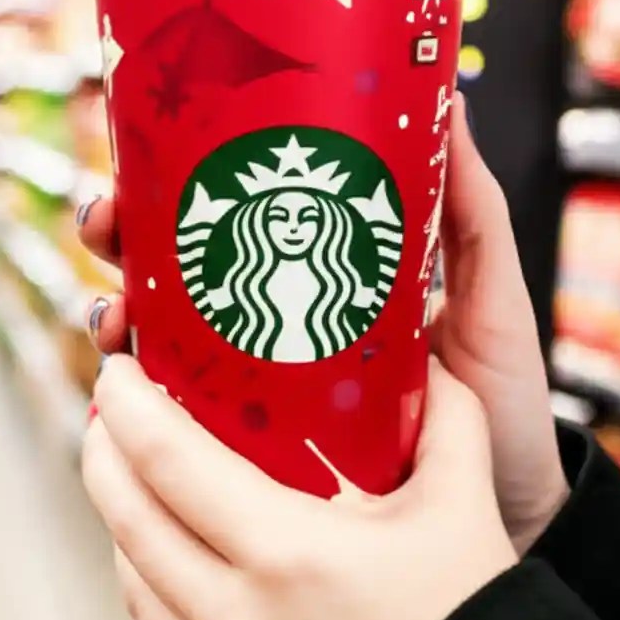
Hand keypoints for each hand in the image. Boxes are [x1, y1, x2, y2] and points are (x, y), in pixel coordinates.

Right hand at [76, 93, 567, 552]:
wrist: (514, 516)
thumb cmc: (507, 407)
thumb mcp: (492, 299)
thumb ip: (472, 215)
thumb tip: (453, 103)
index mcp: (325, 273)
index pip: (234, 214)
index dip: (172, 183)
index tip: (140, 160)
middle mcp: (279, 320)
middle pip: (175, 265)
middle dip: (121, 238)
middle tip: (105, 226)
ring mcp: (262, 385)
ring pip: (162, 337)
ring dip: (118, 314)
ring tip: (114, 318)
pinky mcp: (258, 449)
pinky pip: (185, 414)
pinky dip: (145, 397)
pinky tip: (130, 388)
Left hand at [84, 356, 516, 619]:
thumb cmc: (468, 613)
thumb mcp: (461, 507)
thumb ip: (445, 419)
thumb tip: (423, 359)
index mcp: (287, 550)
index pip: (165, 458)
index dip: (125, 403)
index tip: (119, 367)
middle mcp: (236, 610)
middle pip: (124, 513)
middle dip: (102, 448)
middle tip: (113, 407)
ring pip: (129, 572)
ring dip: (119, 510)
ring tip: (131, 465)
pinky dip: (143, 572)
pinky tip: (163, 542)